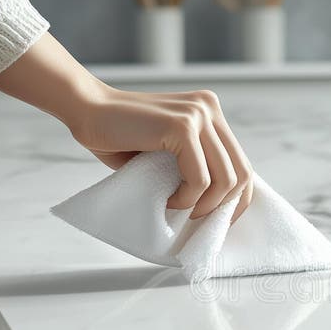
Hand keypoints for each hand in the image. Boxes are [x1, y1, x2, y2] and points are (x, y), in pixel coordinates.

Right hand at [72, 87, 253, 220]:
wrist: (87, 110)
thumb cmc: (122, 137)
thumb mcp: (170, 151)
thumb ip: (197, 163)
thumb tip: (220, 203)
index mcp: (210, 112)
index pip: (243, 163)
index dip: (239, 199)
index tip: (221, 221)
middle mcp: (209, 108)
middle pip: (242, 173)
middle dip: (224, 207)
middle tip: (199, 220)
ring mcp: (198, 115)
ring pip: (225, 179)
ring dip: (204, 205)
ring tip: (180, 209)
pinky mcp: (182, 126)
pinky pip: (199, 179)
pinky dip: (186, 198)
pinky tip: (168, 199)